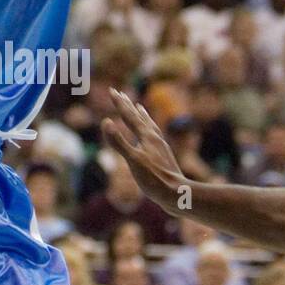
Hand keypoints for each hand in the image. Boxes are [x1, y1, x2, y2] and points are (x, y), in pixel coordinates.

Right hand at [101, 89, 185, 209]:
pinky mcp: (164, 156)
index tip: (112, 90)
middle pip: (139, 117)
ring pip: (150, 125)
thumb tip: (106, 121)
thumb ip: (118, 142)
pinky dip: (150, 130)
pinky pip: (155, 136)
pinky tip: (151, 136)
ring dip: (142, 115)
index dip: (119, 103)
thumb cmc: (154, 179)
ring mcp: (161, 146)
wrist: (178, 194)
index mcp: (147, 136)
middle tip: (120, 92)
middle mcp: (155, 138)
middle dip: (128, 105)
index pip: (129, 116)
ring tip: (139, 107)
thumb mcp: (133, 160)